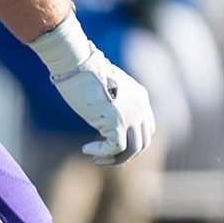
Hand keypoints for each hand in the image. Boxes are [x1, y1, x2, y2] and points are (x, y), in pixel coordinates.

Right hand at [31, 13, 156, 164]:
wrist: (77, 63)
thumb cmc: (84, 73)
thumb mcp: (104, 90)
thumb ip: (111, 104)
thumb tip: (101, 119)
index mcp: (140, 97)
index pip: (146, 129)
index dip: (132, 143)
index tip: (112, 147)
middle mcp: (140, 107)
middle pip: (143, 142)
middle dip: (124, 155)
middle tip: (103, 158)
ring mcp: (131, 115)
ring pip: (132, 149)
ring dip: (113, 159)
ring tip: (95, 158)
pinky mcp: (117, 122)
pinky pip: (116, 148)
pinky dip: (101, 153)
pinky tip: (86, 149)